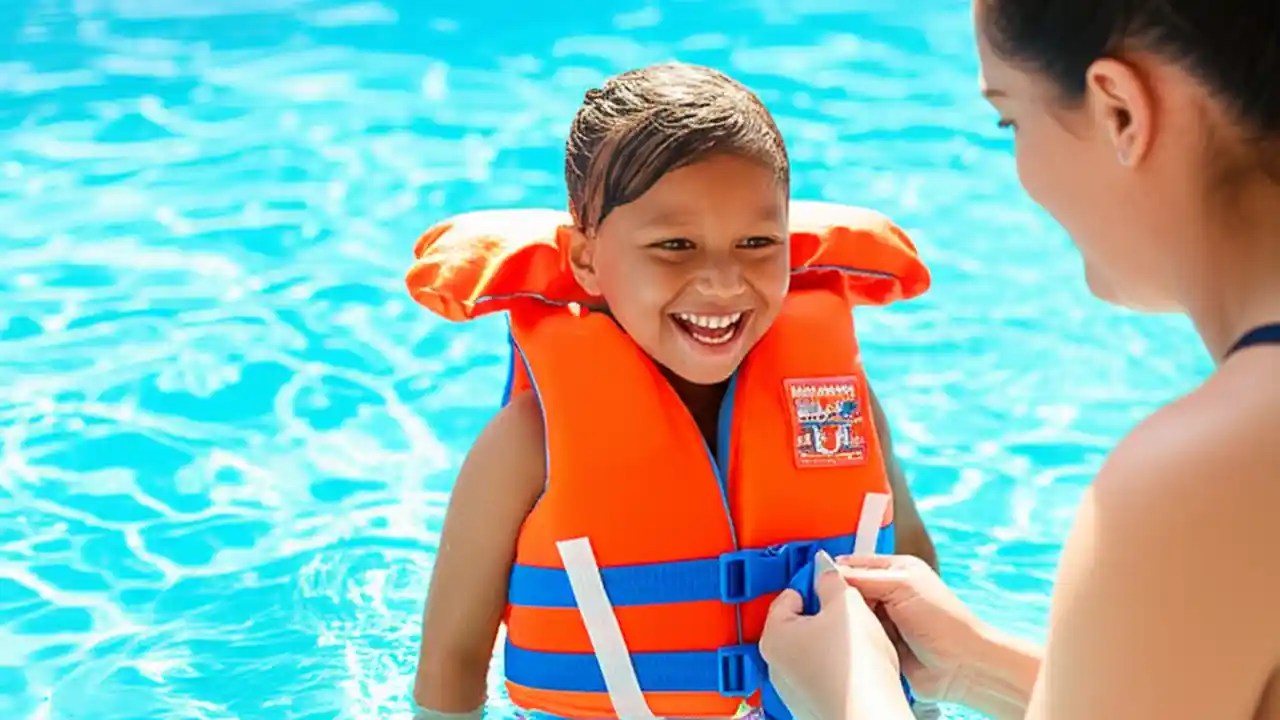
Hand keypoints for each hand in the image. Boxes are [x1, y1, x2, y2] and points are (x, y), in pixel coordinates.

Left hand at [759, 552, 905, 719]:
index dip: (812, 583)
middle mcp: (776, 664)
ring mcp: (793, 687)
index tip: (828, 580)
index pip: (788, 595)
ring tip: (857, 640)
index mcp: (774, 635)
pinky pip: (822, 674)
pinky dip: (837, 666)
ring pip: (811, 650)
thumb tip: (824, 570)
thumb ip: (832, 581)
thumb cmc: (854, 666)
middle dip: (823, 614)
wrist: (870, 714)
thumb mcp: (847, 604)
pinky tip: (858, 666)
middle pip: (798, 623)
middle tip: (848, 609)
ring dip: (832, 641)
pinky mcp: (812, 703)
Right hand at [836, 554, 984, 703]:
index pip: (855, 563)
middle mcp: (888, 593)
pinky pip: (856, 638)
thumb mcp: (900, 586)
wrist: (961, 667)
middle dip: (838, 598)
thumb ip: (863, 577)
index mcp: (896, 570)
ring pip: (850, 616)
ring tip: (835, 625)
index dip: (835, 570)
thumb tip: (829, 570)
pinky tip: (844, 643)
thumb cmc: (943, 621)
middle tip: (821, 605)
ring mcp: (884, 620)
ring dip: (845, 621)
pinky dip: (851, 641)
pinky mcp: (881, 644)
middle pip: (849, 590)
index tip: (812, 578)